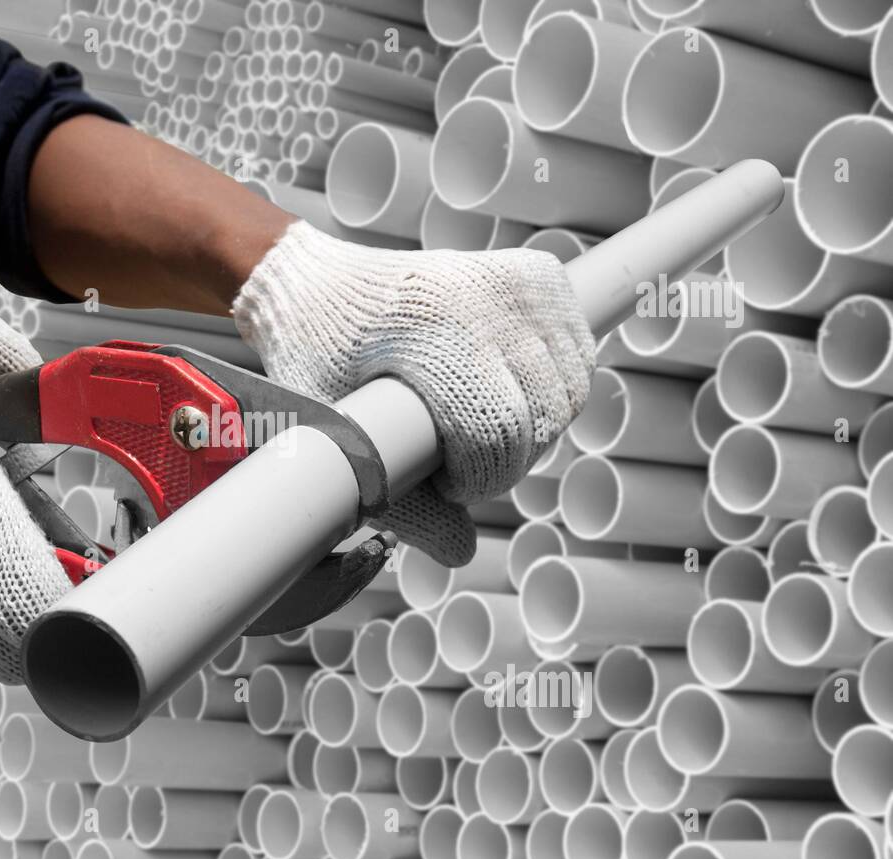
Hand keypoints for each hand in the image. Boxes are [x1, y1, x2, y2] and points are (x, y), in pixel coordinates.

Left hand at [232, 222, 594, 566]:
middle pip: (540, 420)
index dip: (476, 481)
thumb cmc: (314, 362)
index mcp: (433, 330)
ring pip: (567, 392)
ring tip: (479, 432)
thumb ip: (398, 503)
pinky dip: (554, 389)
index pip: (497, 436)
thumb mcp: (338, 437)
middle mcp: (485, 296)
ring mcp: (518, 280)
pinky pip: (578, 355)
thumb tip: (460, 551)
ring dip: (534, 431)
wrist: (314, 288)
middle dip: (504, 462)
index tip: (443, 484)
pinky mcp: (537, 273)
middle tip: (458, 462)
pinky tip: (510, 398)